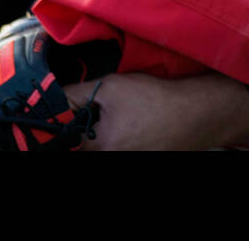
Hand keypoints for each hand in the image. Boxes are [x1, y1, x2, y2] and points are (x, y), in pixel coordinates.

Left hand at [63, 72, 248, 150]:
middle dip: (85, 132)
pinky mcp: (141, 159)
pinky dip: (119, 140)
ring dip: (101, 136)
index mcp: (98, 151)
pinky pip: (120, 149)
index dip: (63, 127)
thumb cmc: (156, 100)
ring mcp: (127, 162)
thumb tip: (52, 97)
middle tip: (98, 115)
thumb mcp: (111, 87)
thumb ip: (76, 94)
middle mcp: (111, 161)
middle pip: (84, 148)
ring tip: (119, 119)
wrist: (196, 112)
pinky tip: (133, 126)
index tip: (66, 115)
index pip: (65, 143)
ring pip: (102, 149)